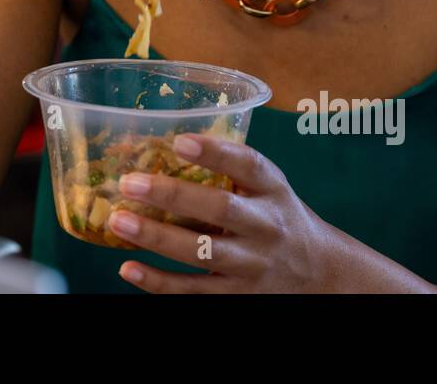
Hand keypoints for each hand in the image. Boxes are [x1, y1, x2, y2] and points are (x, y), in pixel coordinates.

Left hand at [108, 133, 337, 292]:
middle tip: (130, 183)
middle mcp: (265, 225)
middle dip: (172, 196)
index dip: (215, 152)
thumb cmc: (276, 214)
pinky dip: (158, 281)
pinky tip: (127, 267)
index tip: (180, 141)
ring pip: (201, 252)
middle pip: (220, 209)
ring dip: (156, 238)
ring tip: (118, 221)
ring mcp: (251, 264)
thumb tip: (160, 143)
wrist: (318, 271)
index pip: (248, 165)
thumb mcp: (268, 185)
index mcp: (272, 189)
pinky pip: (193, 290)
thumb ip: (228, 167)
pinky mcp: (236, 294)